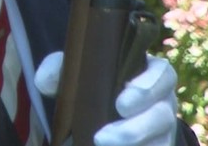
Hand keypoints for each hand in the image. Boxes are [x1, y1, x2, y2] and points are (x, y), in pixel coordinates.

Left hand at [35, 51, 178, 145]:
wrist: (106, 114)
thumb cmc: (96, 85)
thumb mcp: (79, 72)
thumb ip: (61, 69)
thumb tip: (44, 81)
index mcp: (151, 75)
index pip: (163, 74)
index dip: (149, 86)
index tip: (122, 102)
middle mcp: (162, 103)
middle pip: (162, 115)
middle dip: (136, 128)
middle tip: (103, 136)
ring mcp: (162, 131)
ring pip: (160, 142)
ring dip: (134, 145)